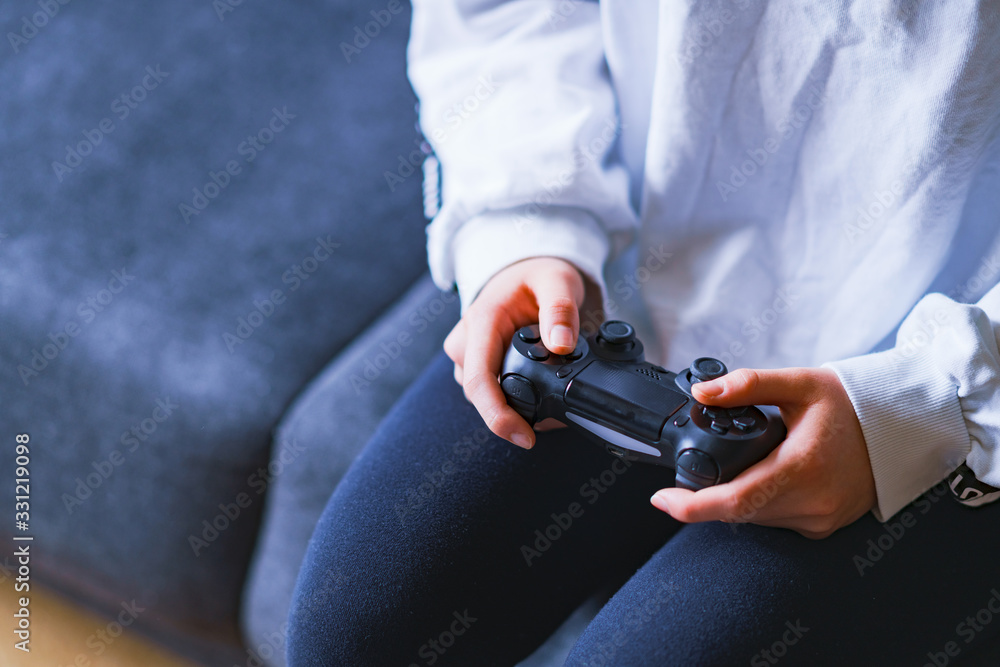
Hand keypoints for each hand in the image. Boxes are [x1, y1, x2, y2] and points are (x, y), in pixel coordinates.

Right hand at [444, 257, 587, 448]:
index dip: (498, 416)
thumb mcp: (558, 281)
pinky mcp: (477, 364)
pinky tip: (540, 393)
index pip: (480, 380)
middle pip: (481, 396)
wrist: (525, 270)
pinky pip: (491, 391)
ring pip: (485, 397)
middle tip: (556, 418)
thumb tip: (561, 344)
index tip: (525, 437)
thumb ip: (561, 310)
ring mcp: (469, 355)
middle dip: (514, 416)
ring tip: (552, 399)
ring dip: (515, 406)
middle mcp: (467, 341)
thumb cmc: (538, 274)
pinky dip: (515, 398)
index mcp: (482, 321)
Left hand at [650, 367, 876, 538]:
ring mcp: (819, 519)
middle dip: (706, 496)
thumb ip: (748, 385)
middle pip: (738, 512)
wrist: (899, 428)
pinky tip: (758, 479)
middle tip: (687, 476)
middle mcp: (812, 502)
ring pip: (754, 520)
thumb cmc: (851, 405)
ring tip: (727, 469)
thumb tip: (703, 392)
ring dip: (731, 500)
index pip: (736, 501)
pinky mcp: (823, 526)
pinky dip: (756, 504)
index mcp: (802, 467)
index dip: (693, 507)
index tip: (662, 499)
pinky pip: (774, 522)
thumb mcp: (799, 384)